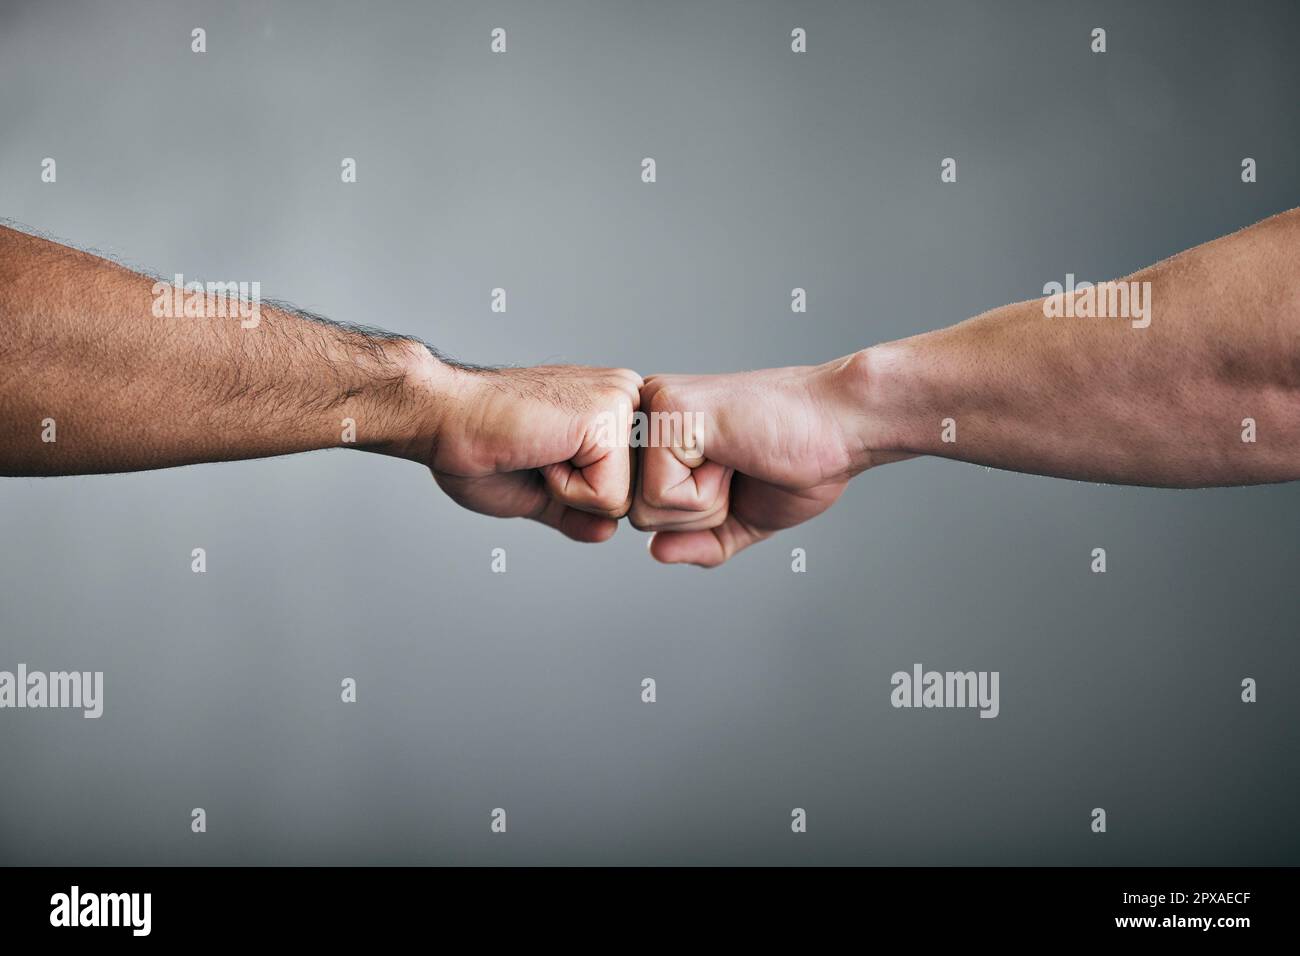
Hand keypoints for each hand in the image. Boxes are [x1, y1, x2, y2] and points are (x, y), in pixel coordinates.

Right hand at [420, 360, 642, 541]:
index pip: (627, 489)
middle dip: (579, 497)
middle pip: (633, 497)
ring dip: (571, 493)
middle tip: (538, 455)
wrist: (445, 419)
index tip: (539, 459)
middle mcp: (627, 398)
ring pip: (625, 500)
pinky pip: (608, 497)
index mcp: (612, 409)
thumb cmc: (480, 448)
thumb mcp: (538, 493)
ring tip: (539, 452)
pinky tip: (541, 452)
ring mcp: (623, 402)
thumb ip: (577, 512)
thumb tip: (609, 532)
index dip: (579, 497)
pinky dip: (565, 491)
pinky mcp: (610, 416)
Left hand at [629, 354, 894, 565]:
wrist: (842, 426)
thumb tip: (656, 553)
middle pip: (636, 515)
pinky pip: (659, 496)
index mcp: (661, 432)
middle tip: (739, 469)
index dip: (695, 519)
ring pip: (643, 512)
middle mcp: (648, 414)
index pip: (642, 512)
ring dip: (705, 504)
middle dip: (697, 516)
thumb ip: (699, 540)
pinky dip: (706, 494)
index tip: (736, 475)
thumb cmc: (802, 460)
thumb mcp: (742, 517)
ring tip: (737, 459)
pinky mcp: (667, 413)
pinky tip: (733, 455)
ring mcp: (653, 410)